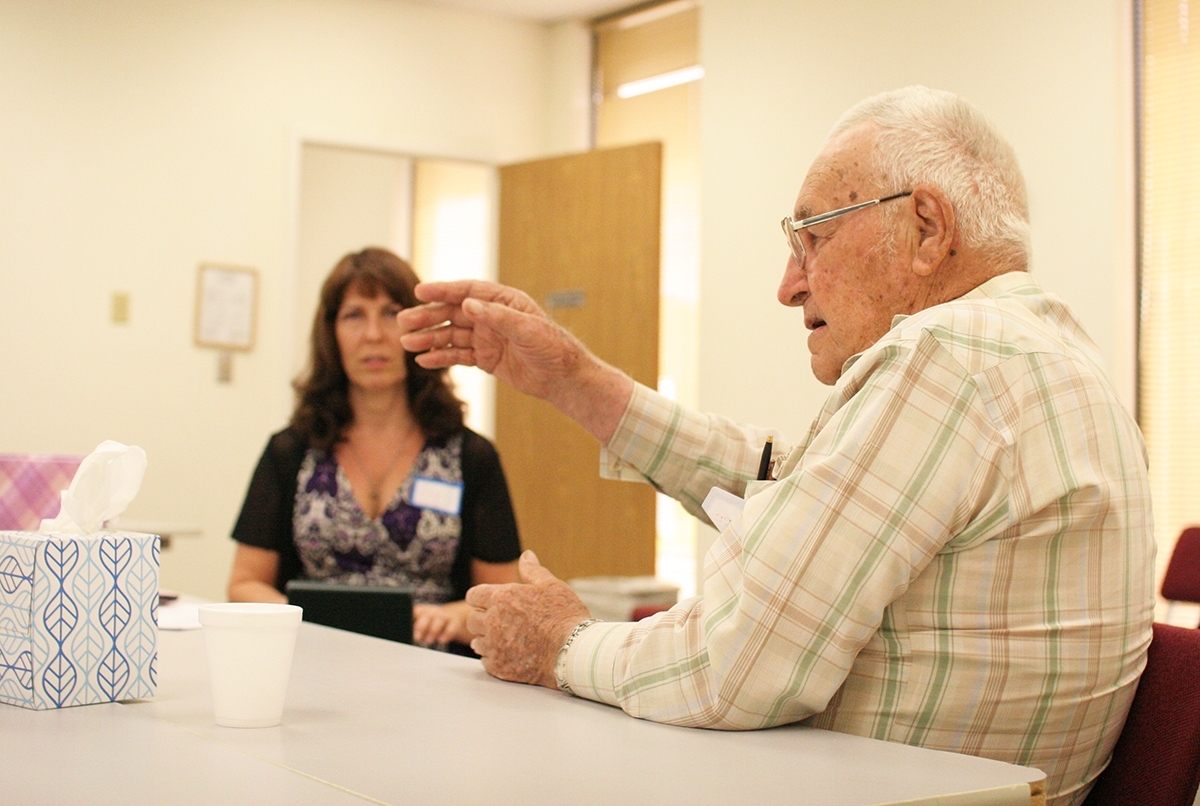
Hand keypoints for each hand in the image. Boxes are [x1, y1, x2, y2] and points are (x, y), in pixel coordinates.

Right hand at [398, 280, 632, 442]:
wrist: (563, 378)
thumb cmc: (552, 348)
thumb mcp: (528, 329)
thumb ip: (497, 316)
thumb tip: (467, 304)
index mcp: (503, 301)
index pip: (467, 291)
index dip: (443, 290)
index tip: (420, 291)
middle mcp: (491, 317)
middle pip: (453, 313)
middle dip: (428, 316)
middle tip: (404, 321)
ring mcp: (487, 337)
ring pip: (451, 335)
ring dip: (429, 338)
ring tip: (408, 343)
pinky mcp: (485, 358)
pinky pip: (458, 355)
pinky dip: (441, 357)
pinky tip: (424, 360)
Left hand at [412, 602, 468, 647]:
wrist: (453, 618)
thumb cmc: (432, 624)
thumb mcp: (422, 624)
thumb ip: (413, 629)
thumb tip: (404, 638)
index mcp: (421, 610)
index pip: (413, 612)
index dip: (410, 620)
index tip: (407, 629)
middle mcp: (433, 611)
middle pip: (427, 616)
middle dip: (421, 626)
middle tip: (417, 638)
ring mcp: (444, 615)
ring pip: (439, 621)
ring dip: (433, 631)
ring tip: (428, 641)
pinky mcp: (455, 621)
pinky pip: (452, 626)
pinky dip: (447, 634)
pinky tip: (442, 641)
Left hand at [465, 550, 590, 688]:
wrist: (573, 651)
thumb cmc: (564, 616)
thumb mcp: (551, 586)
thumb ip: (533, 570)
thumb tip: (526, 555)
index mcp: (502, 598)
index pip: (474, 595)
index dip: (481, 597)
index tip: (492, 602)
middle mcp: (492, 621)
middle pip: (472, 619)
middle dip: (483, 619)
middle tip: (502, 621)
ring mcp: (494, 646)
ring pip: (477, 642)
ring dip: (487, 639)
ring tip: (507, 639)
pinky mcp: (499, 667)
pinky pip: (486, 661)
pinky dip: (494, 658)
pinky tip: (510, 654)